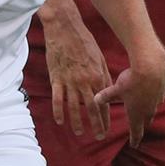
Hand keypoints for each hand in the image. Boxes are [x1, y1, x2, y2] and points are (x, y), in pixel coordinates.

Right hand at [43, 3, 112, 138]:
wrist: (65, 28)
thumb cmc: (84, 41)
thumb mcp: (99, 57)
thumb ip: (103, 75)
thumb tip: (108, 90)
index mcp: (98, 76)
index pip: (104, 102)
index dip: (105, 118)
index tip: (107, 129)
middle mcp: (85, 82)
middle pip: (91, 108)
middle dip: (96, 125)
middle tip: (98, 137)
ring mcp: (70, 81)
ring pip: (74, 107)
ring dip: (77, 122)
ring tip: (79, 132)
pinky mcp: (56, 78)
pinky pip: (58, 99)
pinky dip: (58, 112)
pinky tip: (60, 121)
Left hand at [94, 42, 164, 146]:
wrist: (151, 65)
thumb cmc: (132, 79)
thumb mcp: (116, 88)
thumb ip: (106, 96)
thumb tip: (95, 101)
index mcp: (137, 113)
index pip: (136, 131)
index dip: (134, 139)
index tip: (133, 145)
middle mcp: (150, 109)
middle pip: (146, 120)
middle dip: (142, 124)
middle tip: (139, 128)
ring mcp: (159, 99)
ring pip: (154, 106)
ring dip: (149, 107)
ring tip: (145, 105)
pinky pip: (160, 93)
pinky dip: (155, 93)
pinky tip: (152, 87)